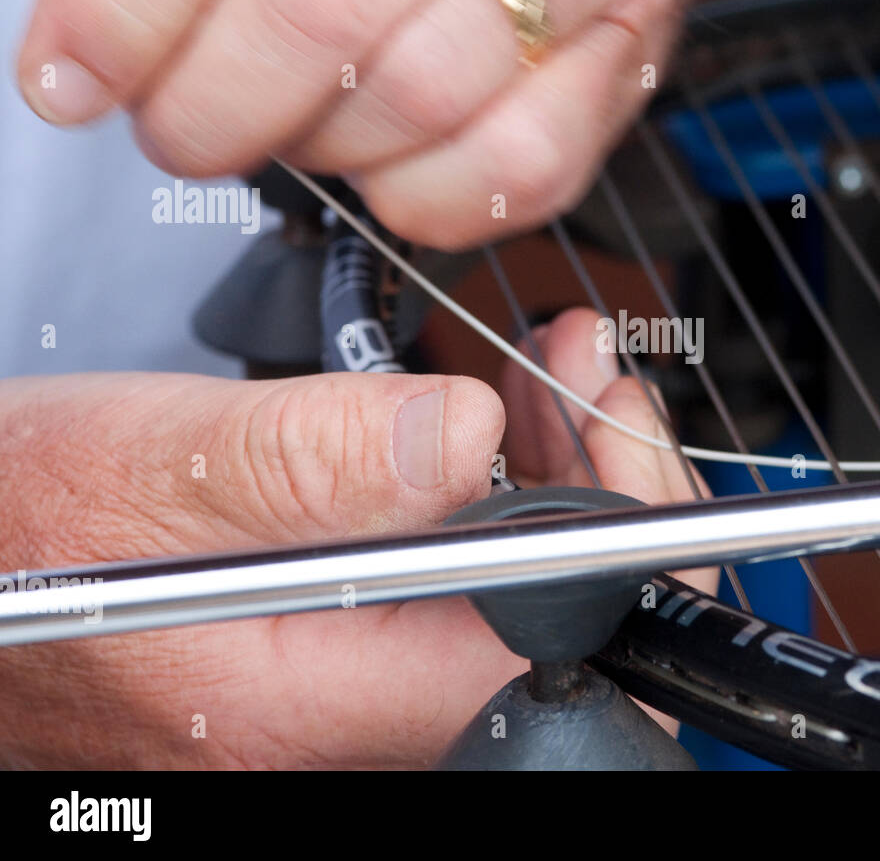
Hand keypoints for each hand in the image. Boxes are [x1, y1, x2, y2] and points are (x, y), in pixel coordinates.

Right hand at [0, 307, 710, 767]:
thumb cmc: (21, 535)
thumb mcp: (157, 468)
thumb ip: (313, 459)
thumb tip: (465, 434)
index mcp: (331, 689)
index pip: (557, 649)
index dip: (623, 540)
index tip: (610, 428)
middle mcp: (360, 707)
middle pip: (561, 622)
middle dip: (602, 481)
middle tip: (583, 375)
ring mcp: (360, 678)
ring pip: (520, 591)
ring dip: (552, 469)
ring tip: (543, 369)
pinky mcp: (351, 641)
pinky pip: (464, 577)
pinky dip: (493, 486)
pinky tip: (489, 416)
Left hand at [18, 0, 681, 248]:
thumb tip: (89, 41)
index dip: (129, 7)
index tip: (72, 75)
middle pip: (325, 9)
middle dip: (218, 101)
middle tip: (182, 130)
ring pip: (423, 95)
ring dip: (324, 149)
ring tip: (293, 137)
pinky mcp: (630, 53)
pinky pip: (528, 165)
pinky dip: (435, 199)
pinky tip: (393, 178)